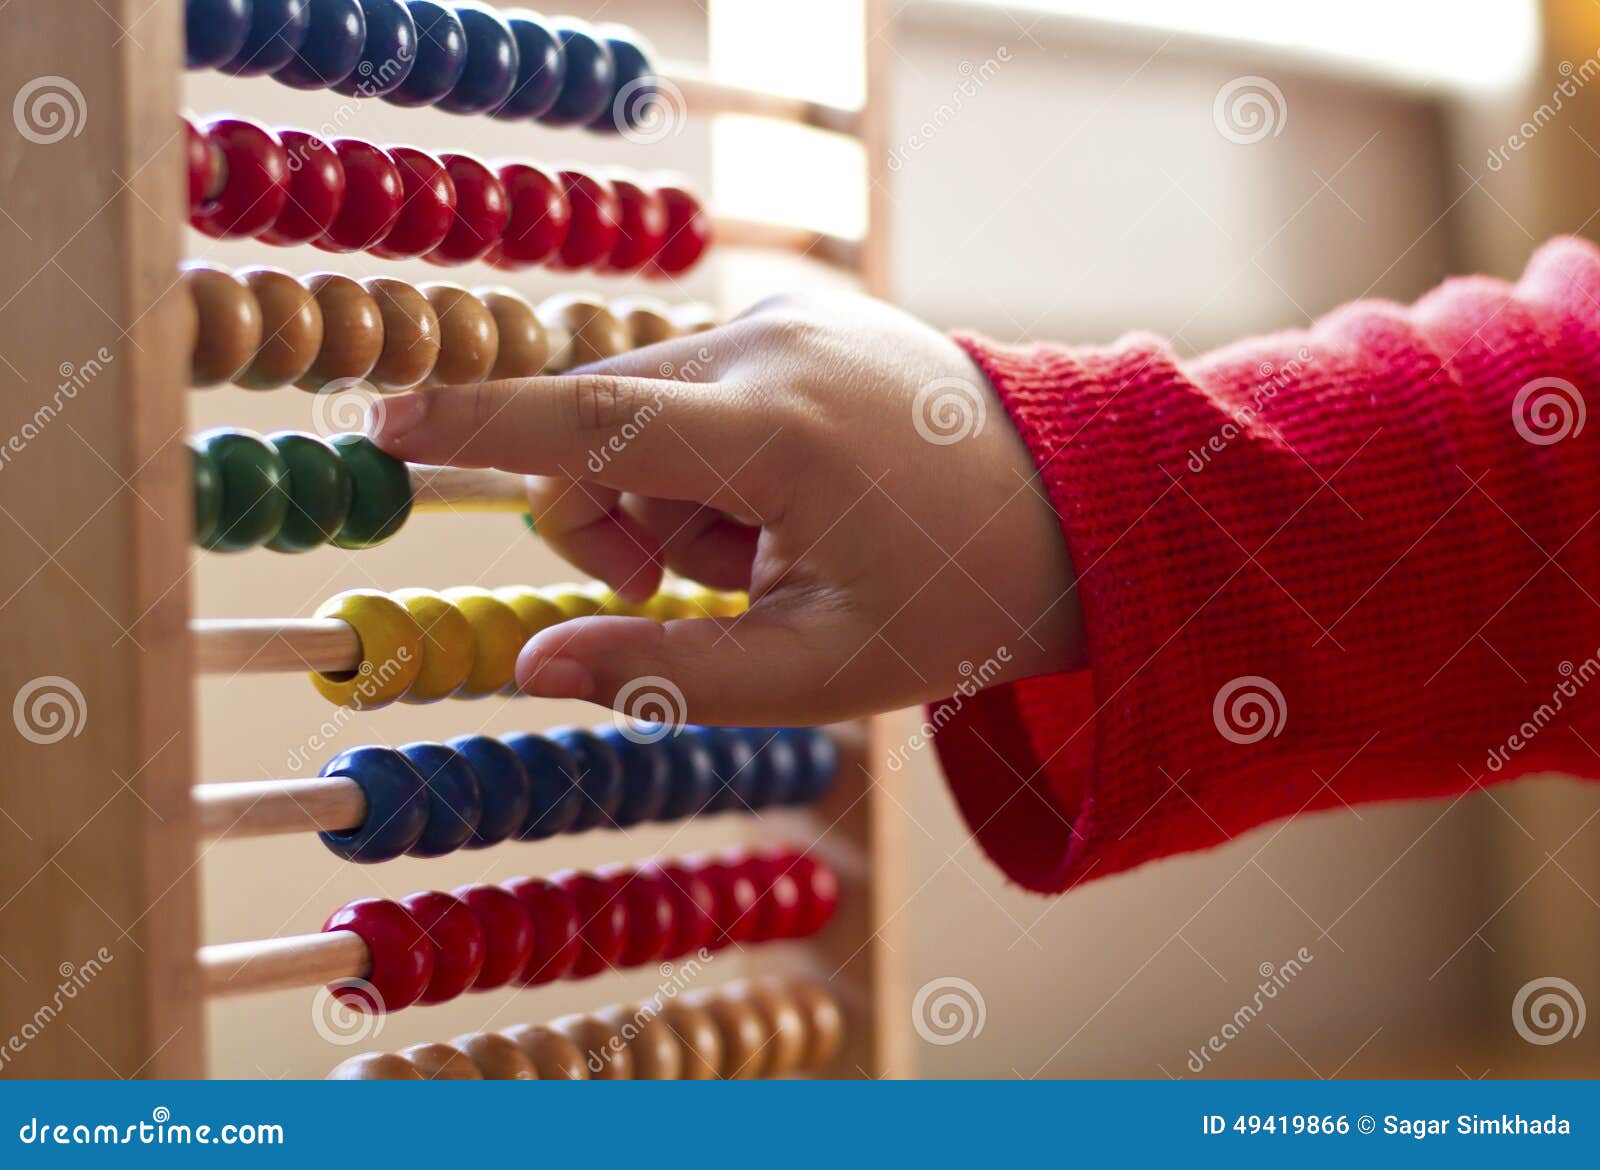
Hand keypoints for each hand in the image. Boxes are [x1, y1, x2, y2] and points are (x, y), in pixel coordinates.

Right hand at [368, 292, 1082, 724]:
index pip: (590, 419)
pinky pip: (691, 379)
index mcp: (786, 434)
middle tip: (701, 584)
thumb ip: (670, 674)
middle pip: (598, 426)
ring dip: (671, 490)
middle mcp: (776, 345)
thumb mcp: (820, 671)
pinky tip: (789, 486)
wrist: (1075, 508)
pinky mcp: (799, 309)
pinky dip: (706, 449)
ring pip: (639, 405)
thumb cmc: (955, 605)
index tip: (377, 421)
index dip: (474, 425)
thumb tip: (529, 668)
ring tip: (772, 539)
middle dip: (616, 520)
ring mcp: (791, 313)